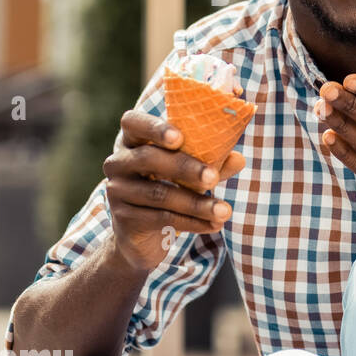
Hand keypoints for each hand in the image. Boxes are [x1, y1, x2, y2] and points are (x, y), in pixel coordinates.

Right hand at [103, 110, 244, 270]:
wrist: (140, 232)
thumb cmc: (170, 187)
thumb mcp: (190, 172)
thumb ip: (211, 163)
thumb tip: (238, 159)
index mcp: (133, 140)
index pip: (132, 122)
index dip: (154, 127)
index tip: (179, 138)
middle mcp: (118, 162)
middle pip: (149, 158)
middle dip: (185, 168)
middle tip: (213, 178)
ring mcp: (117, 190)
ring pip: (159, 194)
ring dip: (196, 203)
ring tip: (225, 211)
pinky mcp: (123, 217)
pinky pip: (160, 217)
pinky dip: (192, 222)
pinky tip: (214, 225)